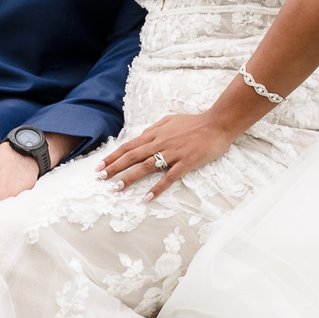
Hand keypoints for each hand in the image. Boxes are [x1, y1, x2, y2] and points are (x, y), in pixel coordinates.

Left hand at [98, 110, 241, 199]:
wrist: (217, 124)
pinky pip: (169, 177)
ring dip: (130, 177)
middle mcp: (160, 143)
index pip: (129, 146)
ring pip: (146, 166)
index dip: (113, 156)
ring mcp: (173, 153)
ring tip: (117, 187)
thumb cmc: (194, 122)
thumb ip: (154, 129)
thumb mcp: (169, 120)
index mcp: (155, 133)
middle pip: (132, 156)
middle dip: (115, 167)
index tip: (100, 165)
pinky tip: (147, 197)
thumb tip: (140, 137)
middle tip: (100, 178)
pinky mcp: (186, 162)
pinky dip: (158, 187)